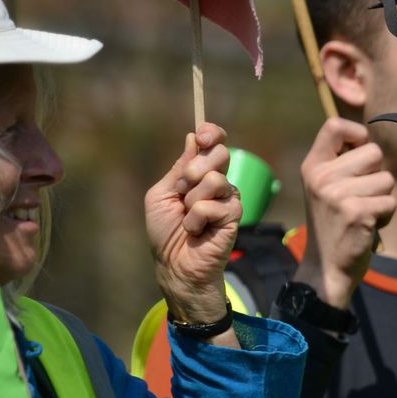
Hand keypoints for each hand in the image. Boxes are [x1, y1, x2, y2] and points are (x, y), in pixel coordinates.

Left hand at [146, 123, 237, 323]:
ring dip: (191, 200)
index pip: (214, 144)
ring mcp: (228, 199)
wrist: (174, 264)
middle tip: (183, 189)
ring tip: (188, 219)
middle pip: (219, 154)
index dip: (211, 133)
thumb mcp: (162, 194)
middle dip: (195, 169)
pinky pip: (213, 205)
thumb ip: (180, 167)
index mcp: (199, 173)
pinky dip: (197, 219)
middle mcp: (218, 182)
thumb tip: (192, 138)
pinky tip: (197, 231)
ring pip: (215, 180)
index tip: (202, 136)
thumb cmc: (165, 232)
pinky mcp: (235, 216)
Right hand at [291, 118, 395, 308]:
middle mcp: (322, 178)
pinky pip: (390, 203)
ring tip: (363, 214)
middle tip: (360, 198)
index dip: (357, 134)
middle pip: (374, 153)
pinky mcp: (356, 213)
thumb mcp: (325, 189)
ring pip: (386, 180)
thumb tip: (370, 140)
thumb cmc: (333, 225)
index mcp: (312, 167)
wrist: (325, 268)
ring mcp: (338, 195)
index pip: (335, 126)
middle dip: (377, 175)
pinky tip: (367, 227)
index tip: (359, 152)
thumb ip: (341, 163)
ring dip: (382, 199)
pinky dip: (385, 216)